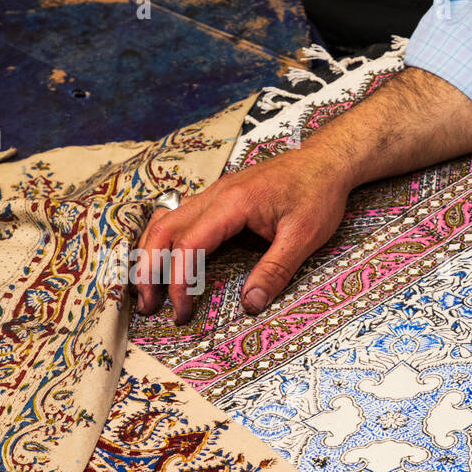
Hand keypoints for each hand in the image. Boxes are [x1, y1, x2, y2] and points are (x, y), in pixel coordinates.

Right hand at [136, 146, 352, 323]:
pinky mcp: (219, 197)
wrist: (326, 160)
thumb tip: (251, 305)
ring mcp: (213, 193)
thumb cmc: (318, 193)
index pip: (189, 246)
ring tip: (145, 289)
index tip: (181, 310)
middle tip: (146, 306)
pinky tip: (162, 260)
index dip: (178, 282)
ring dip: (149, 255)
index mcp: (232, 203)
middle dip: (147, 271)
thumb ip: (275, 271)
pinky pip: (178, 217)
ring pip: (164, 222)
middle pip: (162, 232)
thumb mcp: (304, 237)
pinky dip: (163, 241)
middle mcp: (214, 195)